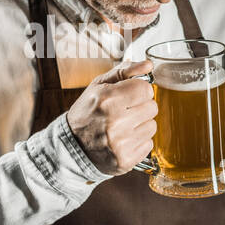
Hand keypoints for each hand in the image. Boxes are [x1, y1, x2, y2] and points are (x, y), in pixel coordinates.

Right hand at [65, 59, 156, 174]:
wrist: (72, 145)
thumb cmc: (87, 112)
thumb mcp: (99, 85)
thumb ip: (125, 71)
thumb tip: (148, 65)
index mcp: (107, 99)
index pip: (146, 89)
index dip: (139, 90)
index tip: (130, 95)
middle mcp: (114, 122)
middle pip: (152, 107)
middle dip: (141, 107)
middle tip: (125, 111)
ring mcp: (120, 143)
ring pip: (152, 126)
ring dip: (141, 124)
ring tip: (123, 126)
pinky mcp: (125, 159)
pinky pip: (148, 144)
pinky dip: (138, 141)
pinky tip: (123, 139)